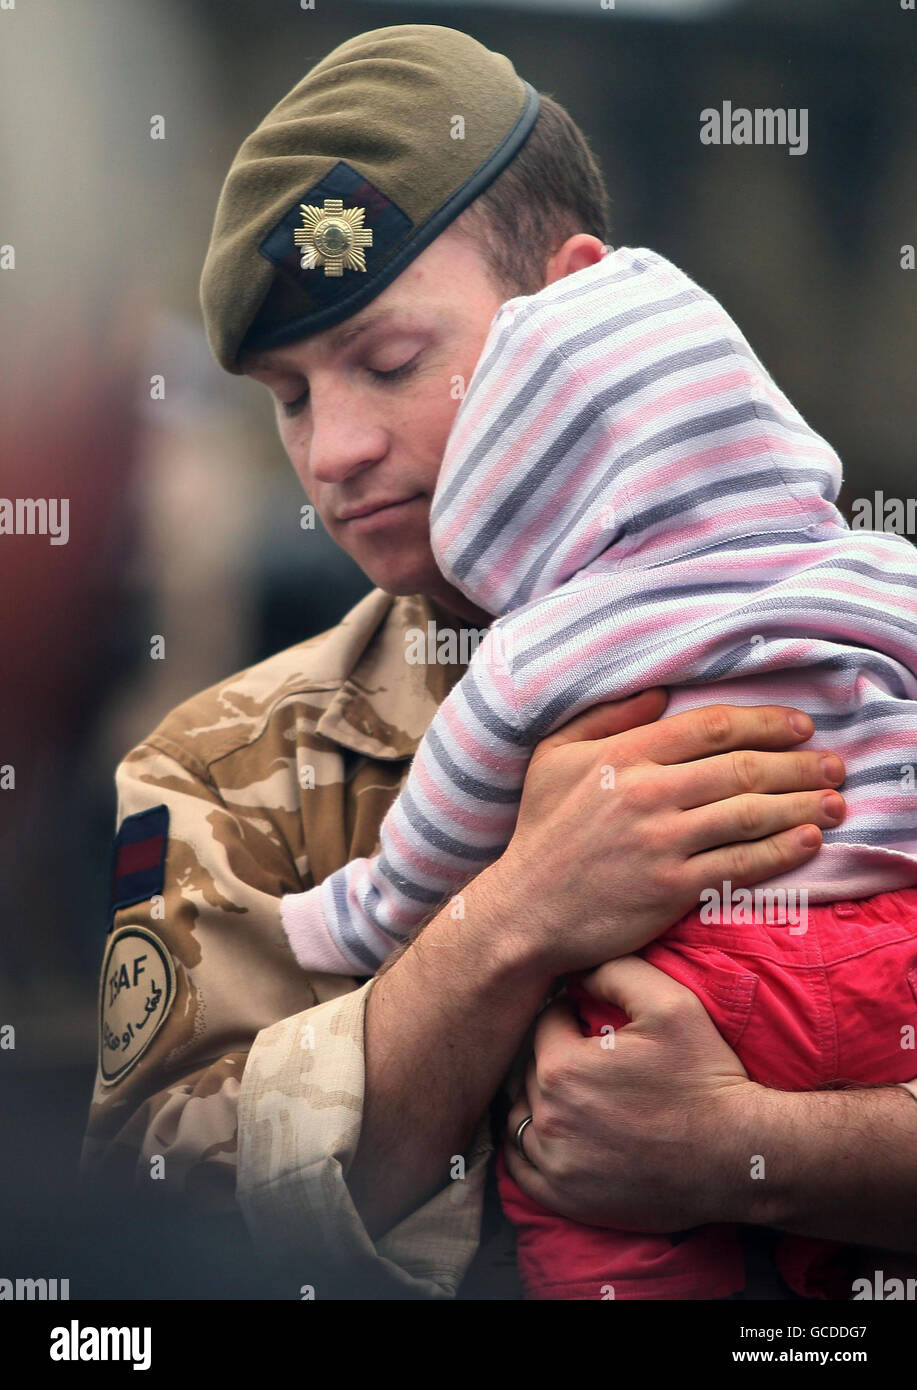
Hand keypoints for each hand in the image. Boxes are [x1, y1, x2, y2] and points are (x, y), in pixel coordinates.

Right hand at [486, 692, 845, 972]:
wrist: (526, 910)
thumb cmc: (541, 831)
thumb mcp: (554, 758)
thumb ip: (605, 717)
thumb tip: (659, 692)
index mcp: (624, 755)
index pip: (712, 727)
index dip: (766, 722)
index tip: (800, 727)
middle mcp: (647, 792)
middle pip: (743, 767)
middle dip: (799, 764)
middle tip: (835, 765)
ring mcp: (662, 842)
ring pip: (750, 813)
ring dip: (802, 805)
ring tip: (835, 801)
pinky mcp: (672, 888)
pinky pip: (741, 863)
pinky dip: (782, 851)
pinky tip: (809, 840)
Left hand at [503, 955, 771, 1230]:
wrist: (736, 1156)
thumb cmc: (705, 1078)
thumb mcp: (671, 1003)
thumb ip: (617, 972)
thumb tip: (579, 972)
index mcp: (563, 1067)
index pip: (543, 1024)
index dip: (566, 1015)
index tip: (587, 1019)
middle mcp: (549, 1117)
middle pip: (529, 1070)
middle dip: (552, 1055)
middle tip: (585, 1054)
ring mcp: (555, 1163)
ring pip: (520, 1116)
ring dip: (537, 1098)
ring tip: (570, 1091)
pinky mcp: (566, 1198)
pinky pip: (522, 1168)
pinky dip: (528, 1147)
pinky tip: (551, 1132)